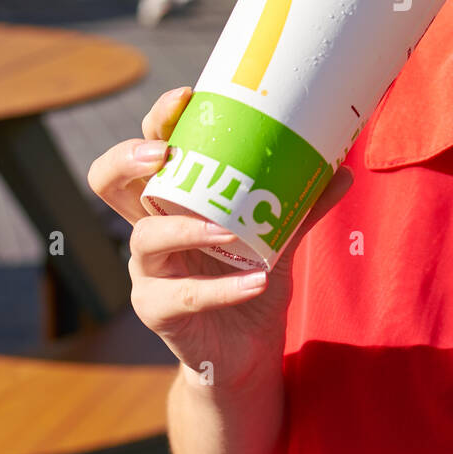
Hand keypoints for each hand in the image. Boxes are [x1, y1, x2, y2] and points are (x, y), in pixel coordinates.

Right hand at [88, 86, 352, 385]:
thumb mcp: (278, 241)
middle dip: (129, 158)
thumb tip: (343, 171)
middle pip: (109, 181)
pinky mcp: (159, 311)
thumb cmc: (252, 284)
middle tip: (165, 154)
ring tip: (228, 231)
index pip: (145, 149)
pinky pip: (183, 296)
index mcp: (172, 200)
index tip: (186, 98)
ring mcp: (149, 272)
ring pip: (145, 238)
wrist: (246, 355)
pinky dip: (223, 288)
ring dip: (188, 229)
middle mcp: (150, 229)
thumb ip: (301, 208)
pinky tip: (257, 281)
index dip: (156, 122)